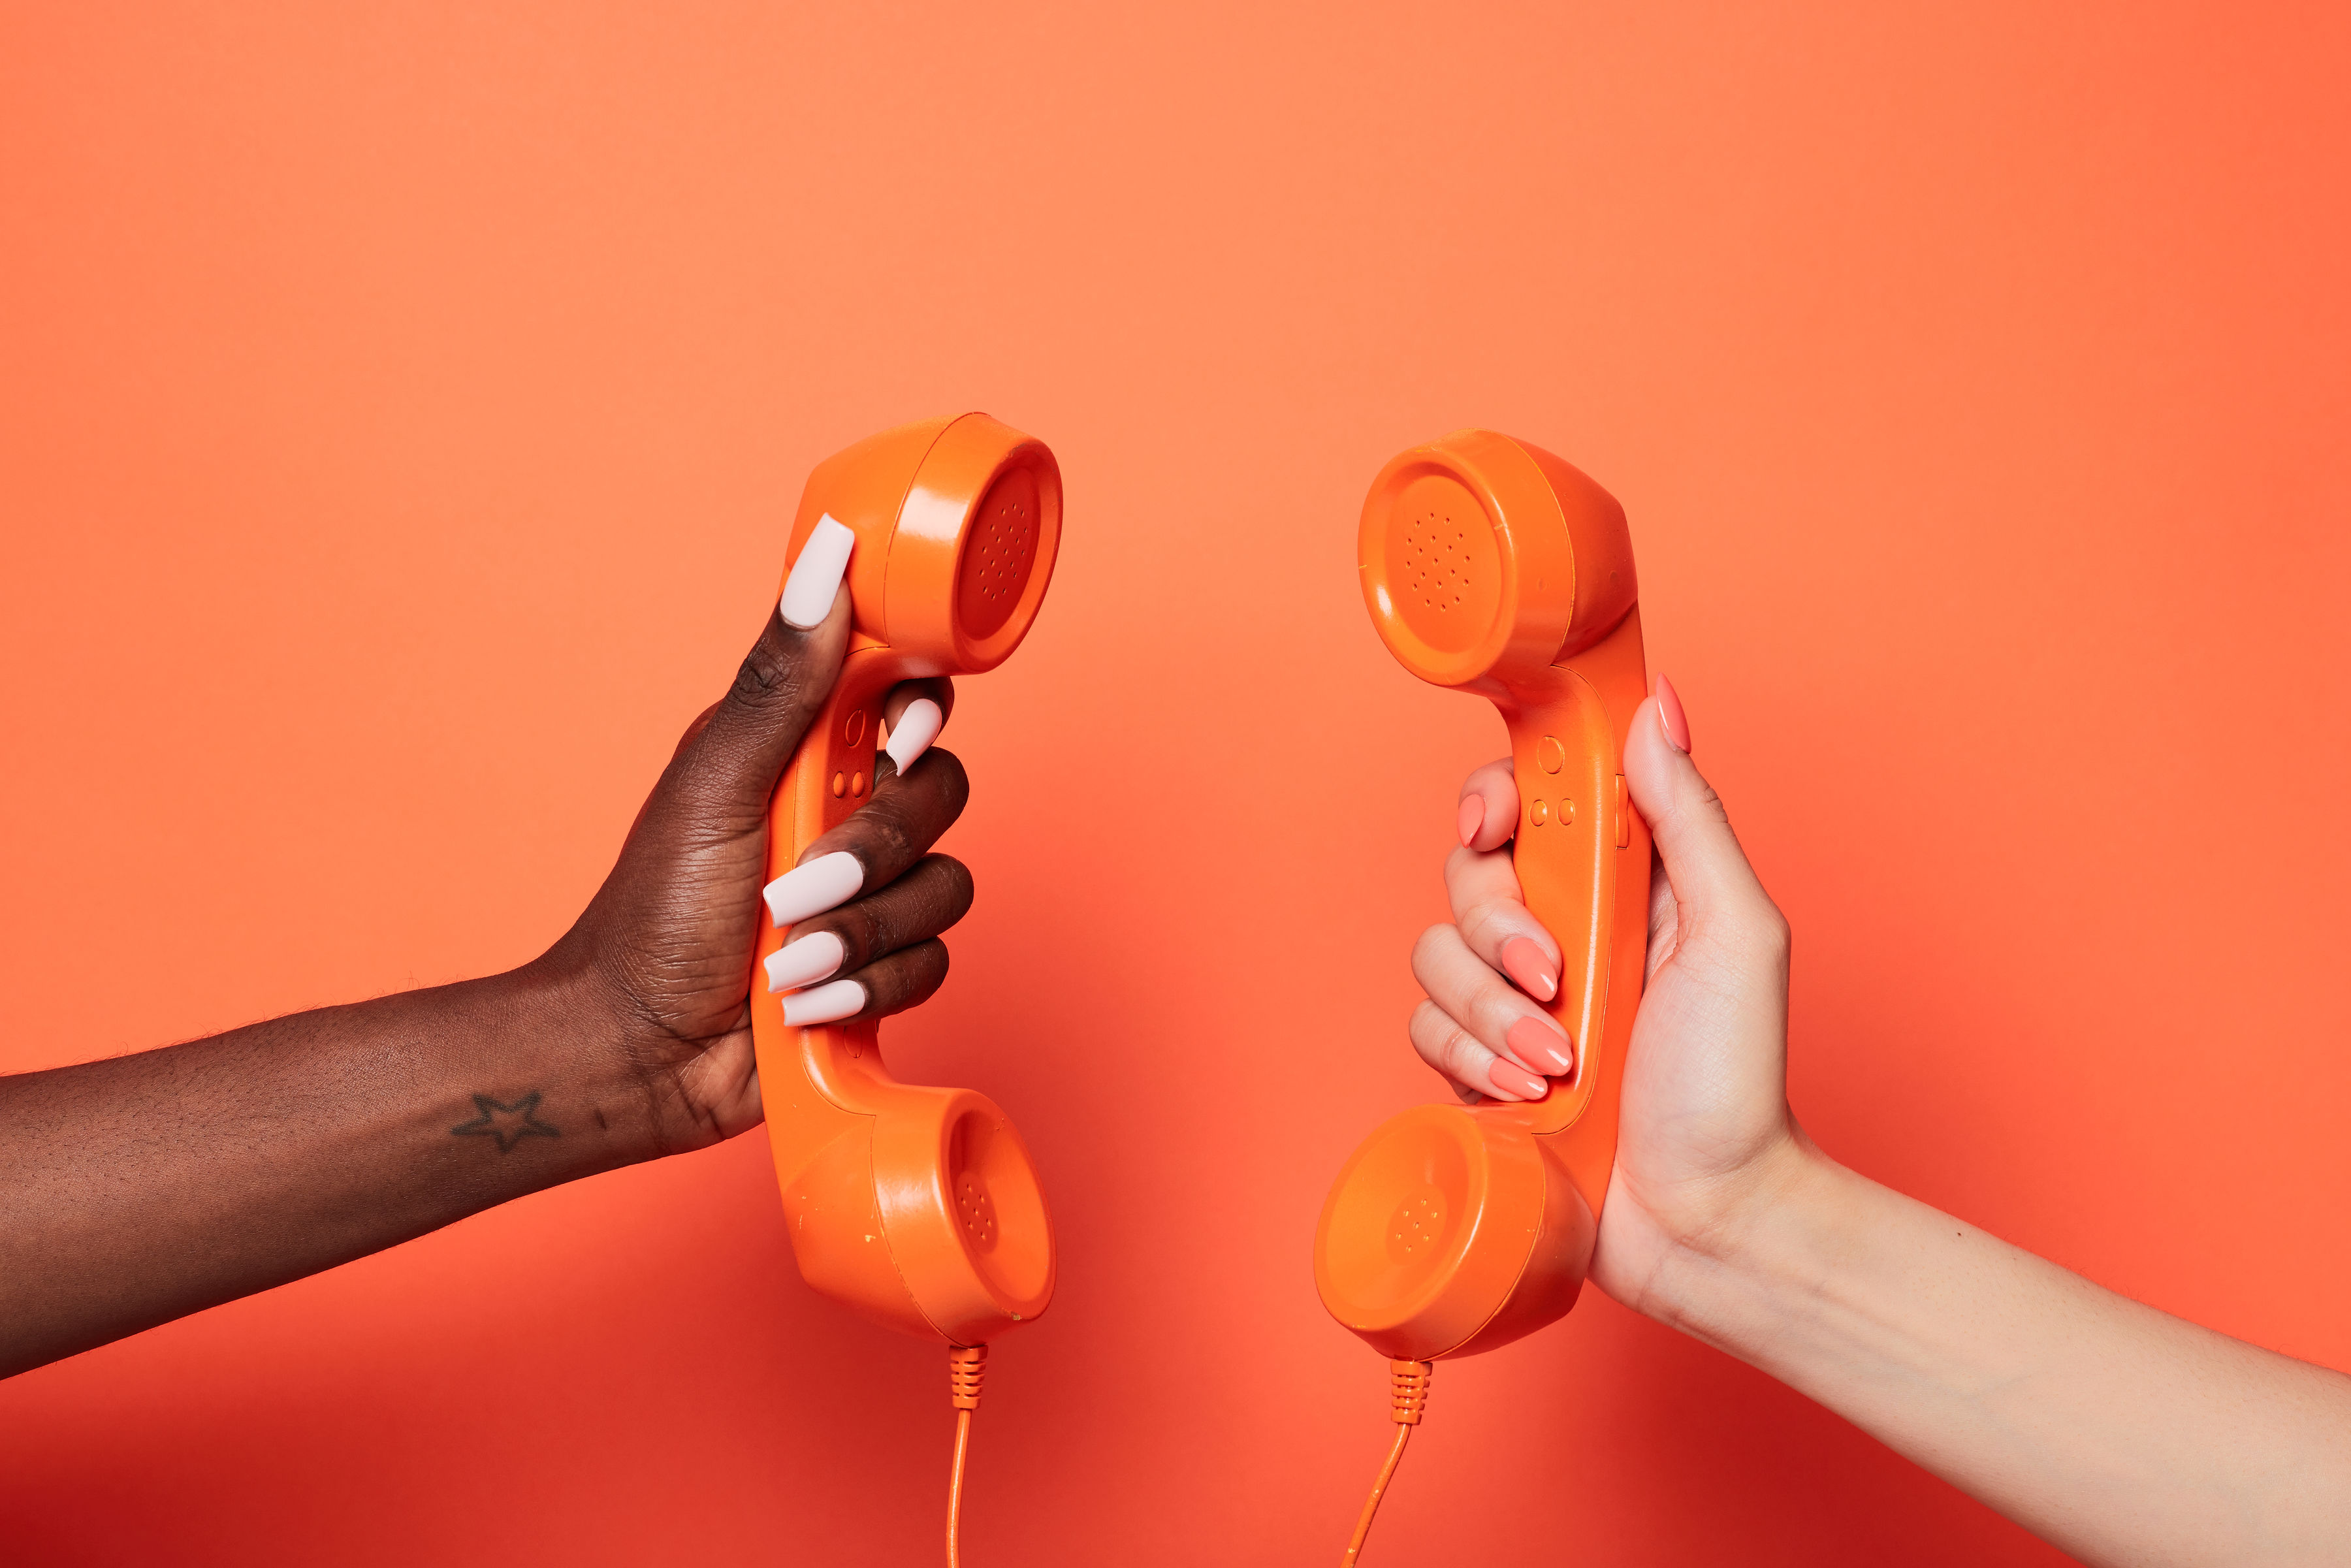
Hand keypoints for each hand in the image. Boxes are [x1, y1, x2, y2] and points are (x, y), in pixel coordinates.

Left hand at [531, 566, 970, 1158]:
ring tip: (786, 960)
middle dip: (877, 850)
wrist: (637, 1051)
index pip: (912, 695)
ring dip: (862, 931)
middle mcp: (848, 812)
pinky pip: (936, 963)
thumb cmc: (653, 913)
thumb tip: (832, 554)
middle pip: (943, 794)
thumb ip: (783, 678)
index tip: (901, 738)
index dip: (924, 712)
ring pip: (946, 886)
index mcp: (808, 750)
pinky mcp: (884, 966)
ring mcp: (871, 892)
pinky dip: (869, 985)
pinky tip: (807, 999)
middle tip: (800, 883)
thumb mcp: (717, 782)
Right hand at [1405, 676, 1809, 1312]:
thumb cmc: (1737, 1084)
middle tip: (1555, 978)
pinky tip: (1529, 1093)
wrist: (1707, 1218)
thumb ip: (1691, 818)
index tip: (1491, 825)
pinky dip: (1471, 1059)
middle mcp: (1561, 929)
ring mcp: (1514, 1000)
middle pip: (1466, 875)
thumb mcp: (1734, 934)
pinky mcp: (1478, 1063)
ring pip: (1433, 955)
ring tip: (1558, 1061)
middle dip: (1497, 928)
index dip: (1494, 799)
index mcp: (1621, 882)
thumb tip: (1657, 710)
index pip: (1529, 801)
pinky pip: (1424, 1029)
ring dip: (1489, 1010)